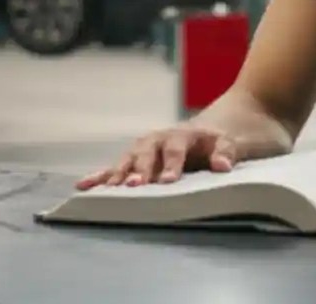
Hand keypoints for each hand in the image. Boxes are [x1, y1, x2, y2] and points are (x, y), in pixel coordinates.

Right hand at [75, 124, 239, 190]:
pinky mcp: (137, 160)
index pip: (176, 148)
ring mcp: (145, 149)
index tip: (168, 181)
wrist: (216, 126)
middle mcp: (159, 139)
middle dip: (140, 169)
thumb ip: (226, 152)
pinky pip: (117, 168)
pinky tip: (83, 187)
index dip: (172, 164)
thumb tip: (222, 166)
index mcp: (182, 134)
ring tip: (105, 190)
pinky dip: (101, 176)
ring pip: (128, 159)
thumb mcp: (232, 143)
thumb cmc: (222, 139)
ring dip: (117, 174)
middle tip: (134, 185)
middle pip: (146, 152)